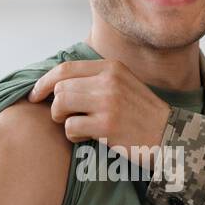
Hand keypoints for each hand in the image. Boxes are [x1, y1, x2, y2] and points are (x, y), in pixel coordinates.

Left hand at [27, 59, 170, 167]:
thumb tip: (56, 83)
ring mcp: (108, 102)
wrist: (169, 137)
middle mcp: (109, 81)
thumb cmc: (142, 115)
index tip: (35, 95)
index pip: (65, 68)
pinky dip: (74, 136)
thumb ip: (95, 79)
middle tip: (65, 118)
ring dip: (63, 120)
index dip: (44, 82)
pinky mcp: (107, 125)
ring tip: (78, 127)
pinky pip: (71, 127)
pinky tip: (88, 137)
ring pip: (61, 106)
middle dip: (56, 106)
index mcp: (112, 67)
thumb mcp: (124, 84)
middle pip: (60, 88)